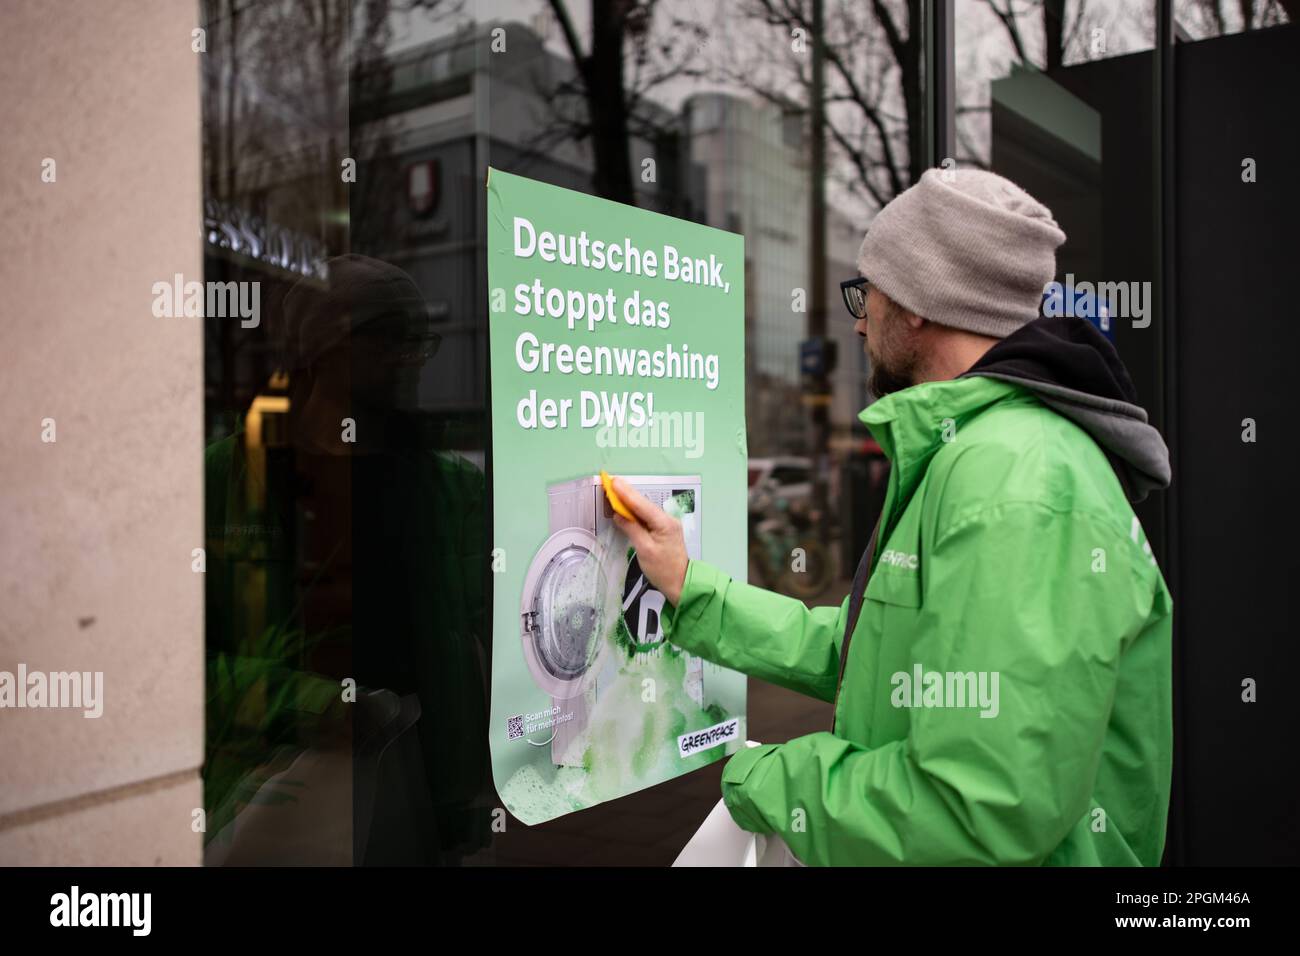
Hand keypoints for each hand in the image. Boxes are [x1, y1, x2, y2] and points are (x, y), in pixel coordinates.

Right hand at [609, 476, 688, 606]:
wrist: (680, 583)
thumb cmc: (663, 570)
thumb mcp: (645, 550)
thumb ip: (632, 530)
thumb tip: (619, 516)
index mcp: (664, 523)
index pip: (642, 505)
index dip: (626, 493)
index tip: (614, 482)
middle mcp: (667, 519)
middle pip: (643, 504)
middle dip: (627, 493)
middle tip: (610, 481)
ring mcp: (665, 524)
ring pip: (644, 509)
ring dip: (629, 501)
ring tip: (614, 490)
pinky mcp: (662, 529)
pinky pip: (646, 516)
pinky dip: (634, 511)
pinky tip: (625, 506)